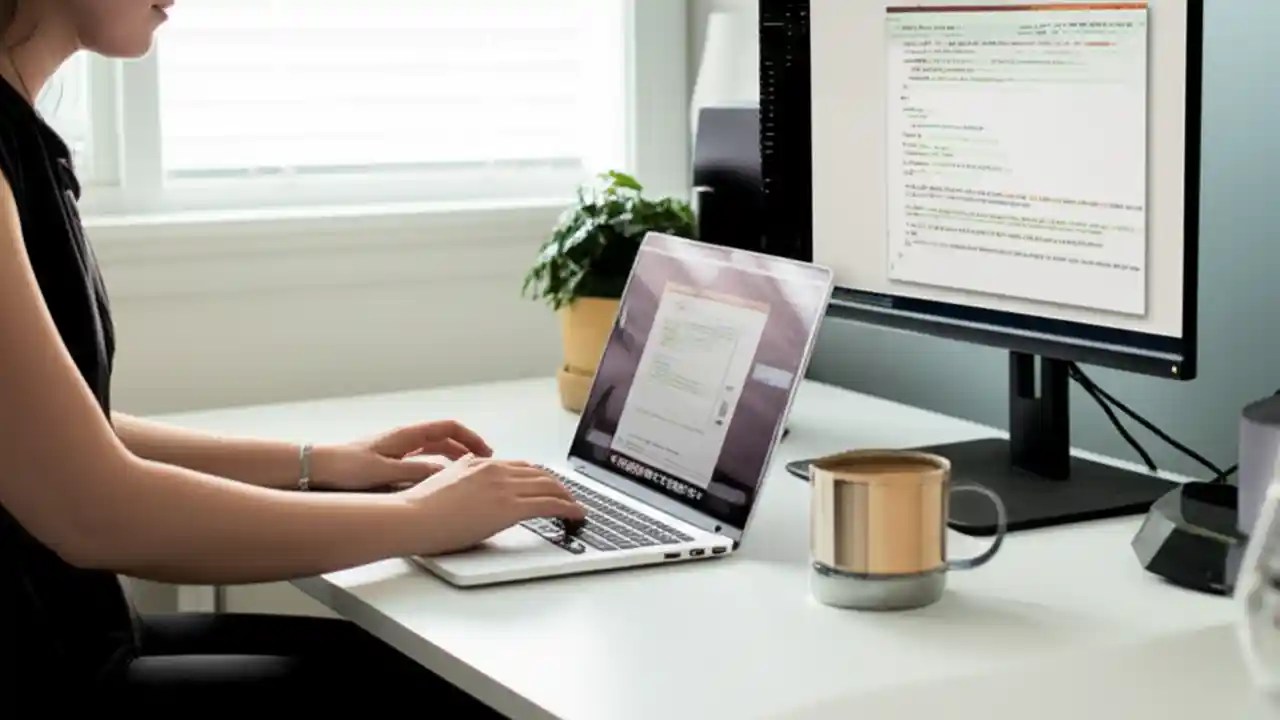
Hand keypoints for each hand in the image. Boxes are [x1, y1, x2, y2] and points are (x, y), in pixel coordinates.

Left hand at [308, 420, 493, 492]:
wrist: (317, 468)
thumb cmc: (345, 466)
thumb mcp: (386, 470)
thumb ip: (416, 470)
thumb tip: (445, 471)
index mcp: (406, 435)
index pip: (449, 428)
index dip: (471, 438)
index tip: (486, 453)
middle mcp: (403, 439)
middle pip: (444, 439)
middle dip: (467, 450)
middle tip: (483, 466)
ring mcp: (396, 450)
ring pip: (433, 451)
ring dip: (453, 460)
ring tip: (466, 476)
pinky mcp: (388, 463)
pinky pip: (421, 462)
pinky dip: (436, 469)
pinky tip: (438, 484)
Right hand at [403, 457, 585, 555]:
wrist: (411, 518)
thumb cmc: (420, 507)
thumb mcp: (445, 480)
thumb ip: (463, 474)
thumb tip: (470, 474)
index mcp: (481, 464)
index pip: (522, 467)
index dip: (540, 478)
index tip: (548, 487)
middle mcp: (496, 470)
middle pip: (540, 474)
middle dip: (558, 487)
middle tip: (568, 498)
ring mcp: (504, 487)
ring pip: (550, 487)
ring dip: (568, 498)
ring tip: (576, 509)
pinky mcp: (510, 507)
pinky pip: (550, 504)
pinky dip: (569, 509)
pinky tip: (576, 516)